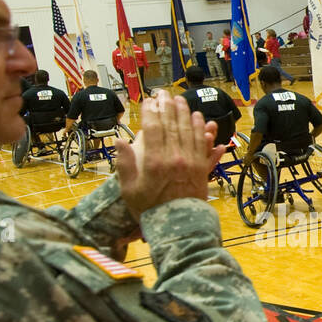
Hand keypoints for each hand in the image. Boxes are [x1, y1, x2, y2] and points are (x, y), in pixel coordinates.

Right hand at [114, 91, 220, 218]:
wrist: (176, 227)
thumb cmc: (149, 210)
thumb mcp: (129, 189)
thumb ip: (124, 164)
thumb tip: (119, 140)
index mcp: (154, 162)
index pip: (153, 128)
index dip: (150, 111)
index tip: (147, 101)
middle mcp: (174, 158)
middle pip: (172, 125)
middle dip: (168, 106)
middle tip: (164, 93)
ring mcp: (190, 163)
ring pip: (189, 130)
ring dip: (185, 113)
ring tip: (181, 101)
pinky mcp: (201, 169)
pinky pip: (203, 144)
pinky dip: (201, 129)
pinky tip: (200, 120)